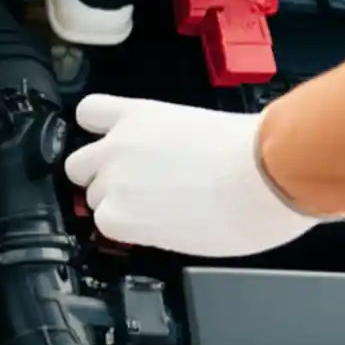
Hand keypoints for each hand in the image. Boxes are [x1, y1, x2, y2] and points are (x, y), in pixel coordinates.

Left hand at [64, 95, 323, 256]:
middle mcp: (116, 144)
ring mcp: (114, 179)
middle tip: (138, 191)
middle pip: (78, 165)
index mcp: (138, 115)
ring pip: (92, 198)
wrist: (266, 175)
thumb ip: (166, 142)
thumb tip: (169, 159)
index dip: (97, 135)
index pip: (87, 113)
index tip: (110, 148)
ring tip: (159, 213)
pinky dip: (127, 231)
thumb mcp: (198, 128)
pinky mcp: (118, 214)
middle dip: (102, 179)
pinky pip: (105, 226)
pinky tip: (157, 229)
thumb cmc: (253, 153)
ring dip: (118, 207)